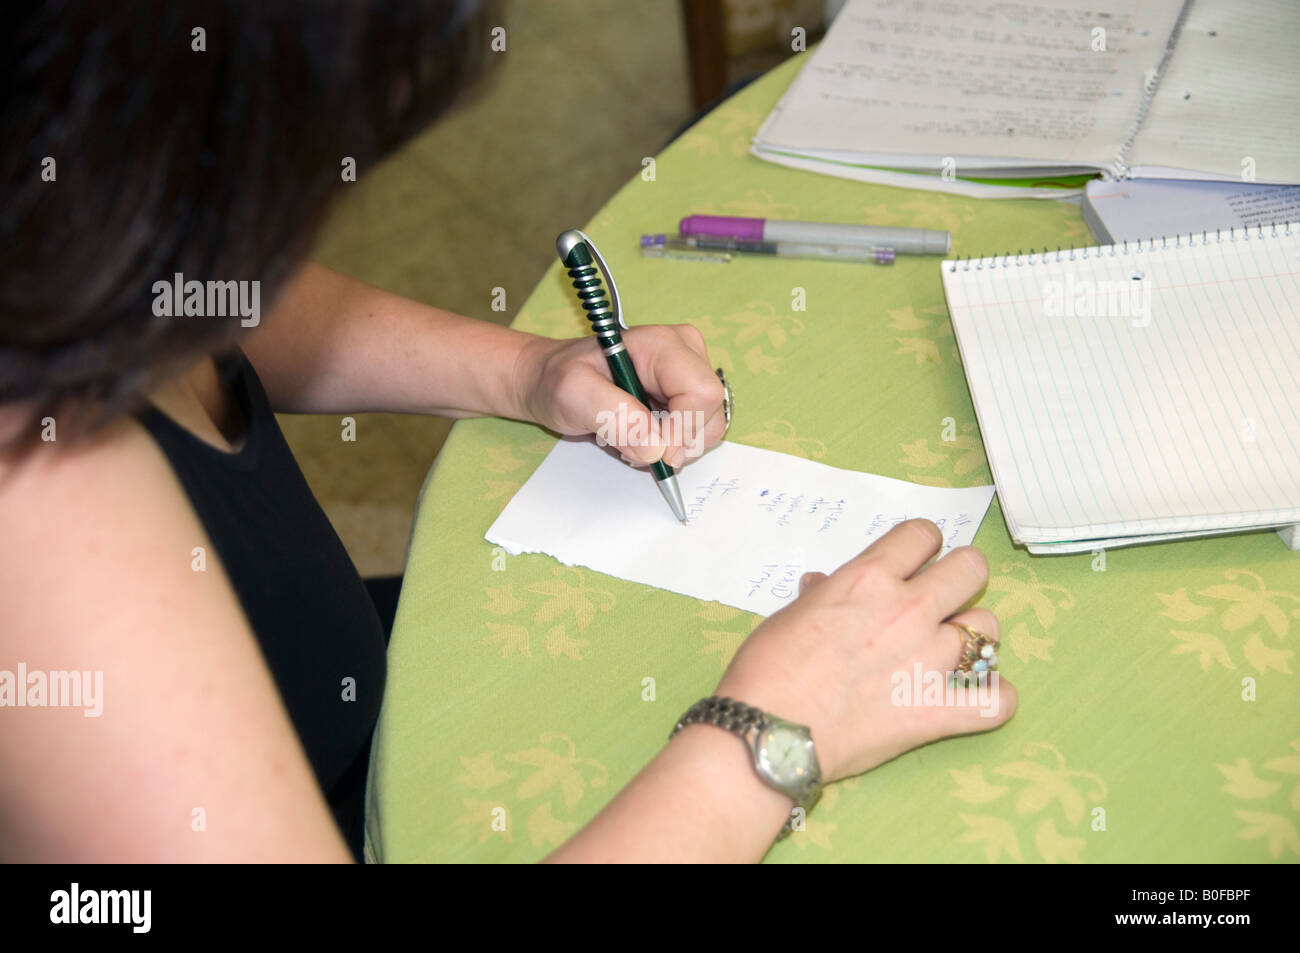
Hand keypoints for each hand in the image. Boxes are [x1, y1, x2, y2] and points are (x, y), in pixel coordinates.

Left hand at [514, 325, 727, 468]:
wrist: (551, 381)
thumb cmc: (559, 379)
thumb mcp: (573, 394)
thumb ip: (614, 417)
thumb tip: (655, 450)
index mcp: (662, 344)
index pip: (702, 392)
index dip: (683, 430)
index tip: (653, 453)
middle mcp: (685, 354)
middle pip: (710, 412)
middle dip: (677, 442)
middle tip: (632, 446)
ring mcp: (688, 375)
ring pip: (708, 427)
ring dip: (673, 447)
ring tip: (632, 440)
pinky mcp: (686, 396)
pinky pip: (696, 432)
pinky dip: (672, 446)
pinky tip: (641, 437)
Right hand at [715, 519, 1016, 781]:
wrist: (772, 732)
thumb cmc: (769, 669)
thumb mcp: (791, 614)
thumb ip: (824, 595)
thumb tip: (824, 585)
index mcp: (869, 578)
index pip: (921, 535)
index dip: (921, 546)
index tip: (916, 561)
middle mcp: (909, 610)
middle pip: (970, 569)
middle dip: (959, 578)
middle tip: (941, 598)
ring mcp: (930, 660)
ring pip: (989, 628)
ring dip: (972, 637)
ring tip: (952, 651)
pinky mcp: (938, 710)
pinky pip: (998, 700)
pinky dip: (991, 699)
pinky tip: (973, 698)